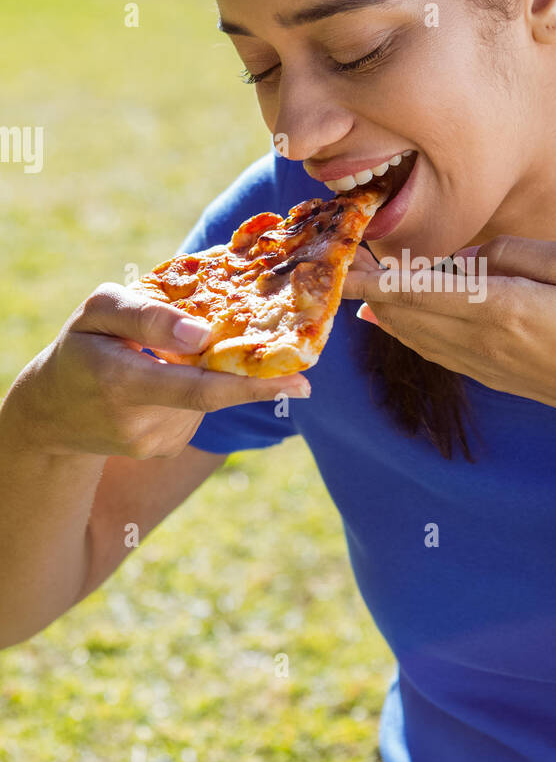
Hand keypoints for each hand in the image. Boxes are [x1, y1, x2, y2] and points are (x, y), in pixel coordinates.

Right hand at [12, 282, 310, 459]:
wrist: (50, 414)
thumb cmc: (80, 347)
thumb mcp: (99, 312)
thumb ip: (149, 315)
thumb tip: (205, 334)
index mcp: (123, 381)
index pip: (200, 388)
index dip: (253, 386)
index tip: (300, 382)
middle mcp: (141, 422)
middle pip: (213, 391)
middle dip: (247, 374)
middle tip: (289, 365)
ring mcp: (154, 443)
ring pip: (207, 398)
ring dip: (206, 374)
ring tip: (167, 360)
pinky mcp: (164, 449)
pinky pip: (197, 411)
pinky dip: (194, 390)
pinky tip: (163, 383)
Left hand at [342, 236, 555, 447]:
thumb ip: (513, 252)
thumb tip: (466, 259)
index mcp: (501, 307)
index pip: (417, 288)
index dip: (371, 276)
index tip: (337, 262)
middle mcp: (482, 340)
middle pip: (404, 312)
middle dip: (368, 288)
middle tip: (339, 260)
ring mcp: (483, 364)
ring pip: (412, 334)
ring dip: (382, 308)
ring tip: (357, 282)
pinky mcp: (490, 377)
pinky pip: (432, 349)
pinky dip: (405, 329)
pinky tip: (389, 317)